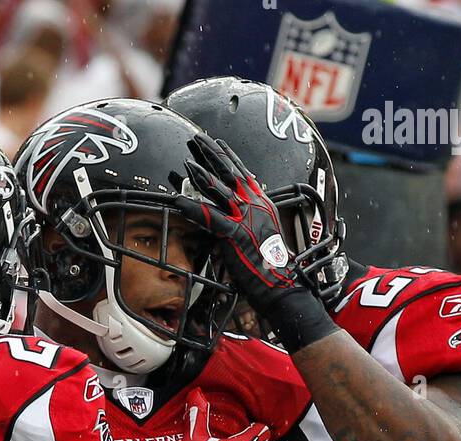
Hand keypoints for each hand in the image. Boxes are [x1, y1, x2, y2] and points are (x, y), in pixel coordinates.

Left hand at [176, 134, 337, 353]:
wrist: (281, 282)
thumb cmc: (271, 265)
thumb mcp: (262, 235)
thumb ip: (249, 222)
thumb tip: (236, 220)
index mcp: (262, 203)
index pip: (243, 173)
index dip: (228, 157)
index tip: (217, 142)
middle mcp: (255, 205)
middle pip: (230, 172)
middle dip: (212, 154)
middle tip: (197, 138)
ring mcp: (246, 217)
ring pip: (220, 189)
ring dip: (201, 173)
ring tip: (187, 159)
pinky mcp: (236, 233)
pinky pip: (210, 217)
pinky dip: (193, 208)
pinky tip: (178, 200)